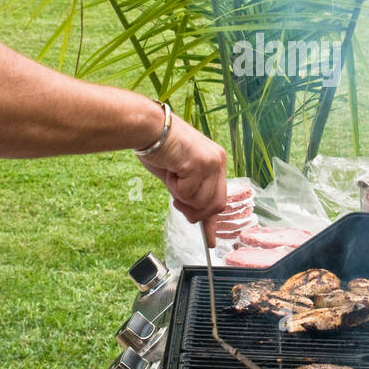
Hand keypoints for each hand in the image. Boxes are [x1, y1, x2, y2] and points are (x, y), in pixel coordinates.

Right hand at [138, 112, 226, 245]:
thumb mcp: (178, 175)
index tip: (210, 240)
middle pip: (215, 205)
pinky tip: (171, 168)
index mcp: (216, 161)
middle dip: (195, 211)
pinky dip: (174, 187)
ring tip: (173, 174)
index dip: (212, 221)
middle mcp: (218, 161)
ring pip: (200, 202)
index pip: (220, 198)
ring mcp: (211, 163)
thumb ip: (189, 194)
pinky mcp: (199, 165)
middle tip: (177, 199)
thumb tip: (195, 218)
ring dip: (181, 195)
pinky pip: (187, 193)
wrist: (148, 127)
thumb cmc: (159, 147)